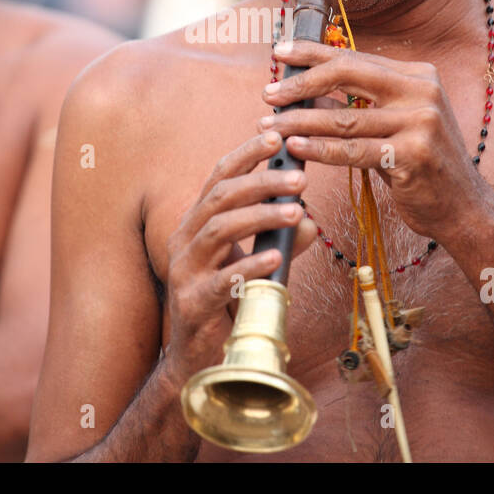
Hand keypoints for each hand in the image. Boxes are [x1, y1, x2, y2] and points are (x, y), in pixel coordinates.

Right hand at [162, 131, 316, 381]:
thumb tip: (309, 220)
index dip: (246, 154)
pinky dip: (251, 265)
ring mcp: (185, 271)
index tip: (275, 134)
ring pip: (219, 230)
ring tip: (296, 211)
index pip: (219, 177)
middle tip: (300, 178)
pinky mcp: (193, 304)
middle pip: (220, 197)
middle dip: (261, 182)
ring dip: (259, 216)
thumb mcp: (257, 263)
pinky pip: (223, 280)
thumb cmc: (227, 303)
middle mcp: (185, 240)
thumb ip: (282, 239)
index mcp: (197, 223)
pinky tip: (276, 258)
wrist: (197, 359)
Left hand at [260, 39, 481, 241]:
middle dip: (300, 83)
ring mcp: (421, 122)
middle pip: (347, 74)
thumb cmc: (421, 166)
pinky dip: (320, 149)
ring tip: (270, 125)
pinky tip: (295, 147)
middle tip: (268, 93)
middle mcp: (422, 91)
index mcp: (418, 75)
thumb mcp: (394, 124)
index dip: (312, 53)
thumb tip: (307, 89)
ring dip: (301, 121)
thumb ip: (359, 104)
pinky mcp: (414, 155)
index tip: (279, 53)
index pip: (354, 57)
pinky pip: (354, 151)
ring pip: (345, 117)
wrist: (464, 208)